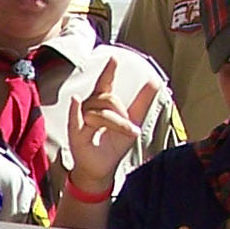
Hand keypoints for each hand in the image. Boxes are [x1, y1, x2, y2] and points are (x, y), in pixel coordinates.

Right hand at [62, 55, 159, 197]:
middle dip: (122, 115)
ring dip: (115, 122)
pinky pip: (75, 119)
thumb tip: (155, 82)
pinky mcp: (75, 133)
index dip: (108, 72)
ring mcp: (80, 120)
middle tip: (131, 130)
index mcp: (102, 105)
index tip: (113, 58)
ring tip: (124, 133)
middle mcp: (89, 109)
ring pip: (100, 111)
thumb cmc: (113, 146)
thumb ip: (141, 102)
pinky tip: (75, 101)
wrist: (102, 169)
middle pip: (107, 100)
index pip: (104, 84)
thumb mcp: (132, 123)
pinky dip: (74, 110)